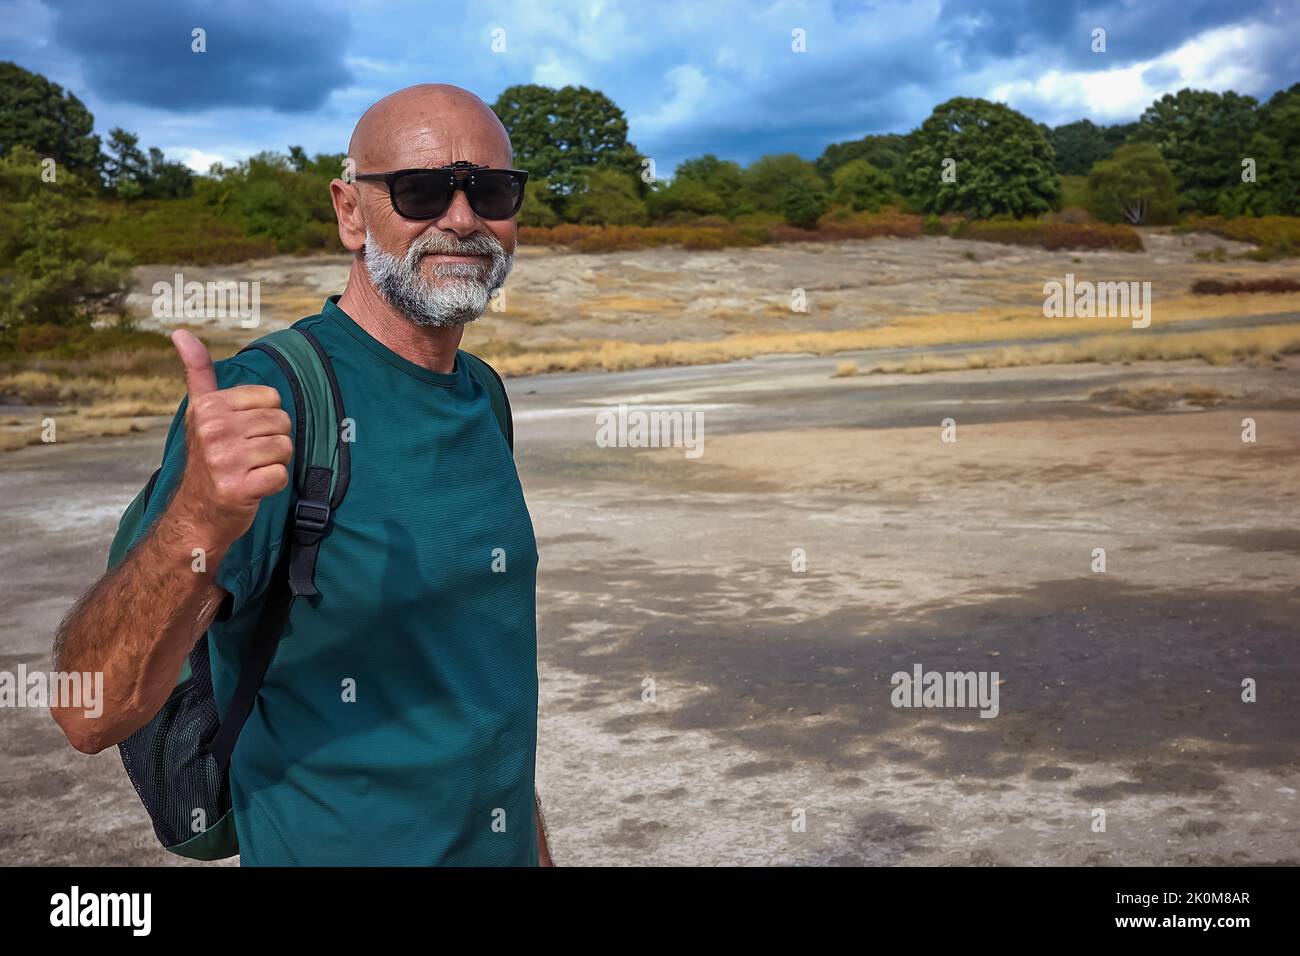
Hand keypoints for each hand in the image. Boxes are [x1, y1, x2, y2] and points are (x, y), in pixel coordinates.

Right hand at [169, 329, 291, 551]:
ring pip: (284, 447)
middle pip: (281, 422)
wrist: (196, 513)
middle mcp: (213, 431)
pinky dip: (273, 484)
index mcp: (208, 408)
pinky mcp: (239, 488)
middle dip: (272, 441)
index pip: (271, 398)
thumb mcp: (200, 412)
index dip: (264, 418)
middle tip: (247, 456)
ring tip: (250, 469)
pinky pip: (281, 475)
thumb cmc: (208, 459)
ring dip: (274, 462)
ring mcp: (225, 460)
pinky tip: (253, 488)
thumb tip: (181, 332)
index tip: (241, 433)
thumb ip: (198, 372)